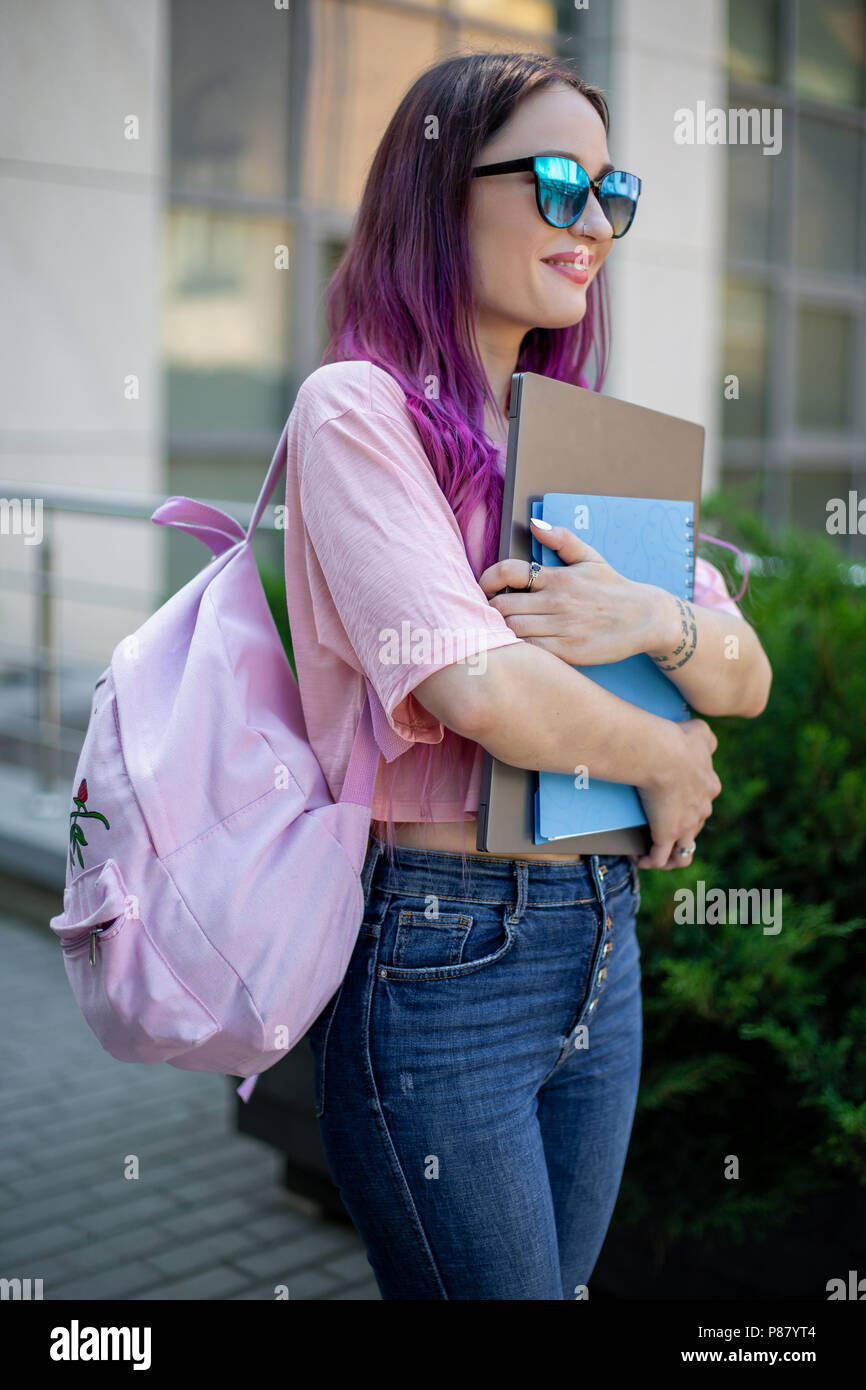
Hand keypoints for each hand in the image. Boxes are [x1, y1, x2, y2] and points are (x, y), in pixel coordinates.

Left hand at [478, 518, 670, 665]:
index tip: (485, 588)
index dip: (488, 579)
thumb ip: (562, 539)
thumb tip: (534, 523)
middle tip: (490, 613)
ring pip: (513, 631)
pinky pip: (531, 651)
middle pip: (503, 606)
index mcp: (558, 576)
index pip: (508, 571)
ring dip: (501, 631)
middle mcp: (557, 601)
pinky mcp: (569, 651)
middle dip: (491, 609)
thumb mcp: (591, 557)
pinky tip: (520, 646)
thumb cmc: (613, 588)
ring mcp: (562, 628)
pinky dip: (520, 649)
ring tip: (501, 630)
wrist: (645, 618)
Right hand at [635, 718, 720, 868]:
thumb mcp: (701, 733)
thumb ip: (706, 738)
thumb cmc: (677, 740)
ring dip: (670, 855)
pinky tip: (639, 859)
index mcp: (709, 786)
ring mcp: (686, 825)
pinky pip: (660, 858)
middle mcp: (701, 809)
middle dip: (679, 831)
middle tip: (659, 829)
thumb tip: (704, 740)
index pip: (702, 803)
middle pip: (694, 827)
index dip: (689, 807)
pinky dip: (650, 861)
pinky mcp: (667, 834)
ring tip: (654, 855)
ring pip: (684, 851)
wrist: (662, 754)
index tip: (672, 805)